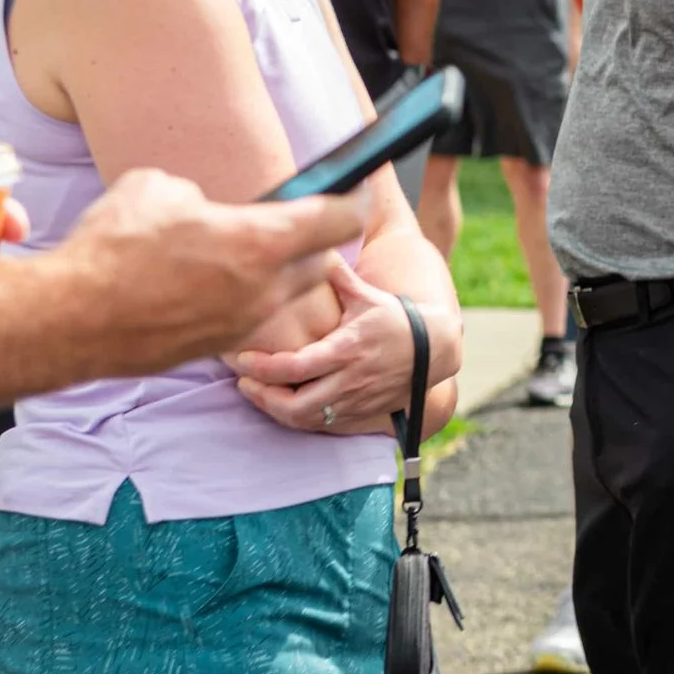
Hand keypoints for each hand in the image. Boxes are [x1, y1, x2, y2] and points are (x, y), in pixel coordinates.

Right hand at [48, 172, 358, 373]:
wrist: (69, 320)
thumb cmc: (113, 249)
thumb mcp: (158, 189)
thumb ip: (198, 196)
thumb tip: (201, 208)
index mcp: (261, 243)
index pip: (338, 220)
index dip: (350, 201)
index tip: (352, 191)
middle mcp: (263, 290)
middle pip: (321, 262)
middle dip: (315, 241)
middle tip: (293, 222)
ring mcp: (242, 325)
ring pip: (286, 294)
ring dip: (279, 274)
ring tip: (244, 254)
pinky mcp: (215, 348)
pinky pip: (249, 318)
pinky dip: (243, 300)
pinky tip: (207, 286)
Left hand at [230, 254, 436, 435]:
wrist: (433, 350)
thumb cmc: (395, 319)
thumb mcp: (366, 295)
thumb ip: (337, 276)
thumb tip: (315, 247)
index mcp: (347, 349)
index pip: (294, 367)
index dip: (262, 367)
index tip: (240, 358)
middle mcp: (350, 379)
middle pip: (294, 404)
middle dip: (262, 396)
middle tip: (244, 381)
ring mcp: (355, 400)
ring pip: (305, 419)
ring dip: (276, 410)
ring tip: (259, 392)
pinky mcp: (360, 413)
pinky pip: (320, 425)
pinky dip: (296, 418)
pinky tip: (283, 404)